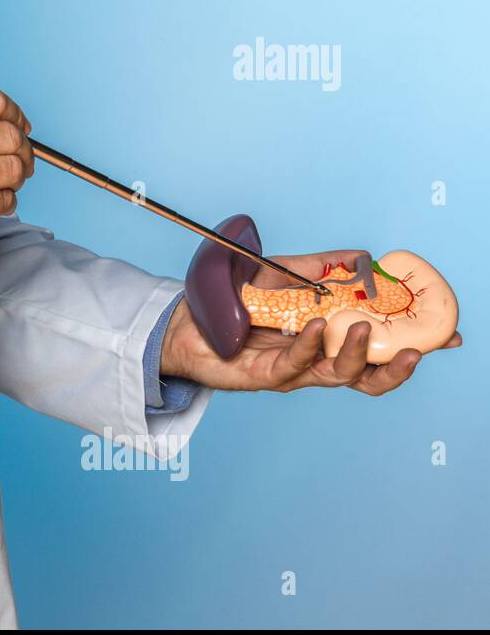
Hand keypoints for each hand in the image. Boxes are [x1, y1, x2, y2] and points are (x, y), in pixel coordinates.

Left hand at [160, 249, 461, 395]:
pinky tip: (316, 326)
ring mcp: (293, 372)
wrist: (188, 319)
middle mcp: (316, 361)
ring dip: (356, 353)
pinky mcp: (264, 376)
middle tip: (417, 348)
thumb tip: (364, 258)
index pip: (379, 349)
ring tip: (365, 328)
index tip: (447, 336)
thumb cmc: (237, 301)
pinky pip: (294, 365)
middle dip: (396, 365)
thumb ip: (323, 268)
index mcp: (329, 341)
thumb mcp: (286, 276)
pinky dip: (309, 344)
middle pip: (368, 376)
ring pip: (337, 376)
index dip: (413, 345)